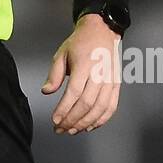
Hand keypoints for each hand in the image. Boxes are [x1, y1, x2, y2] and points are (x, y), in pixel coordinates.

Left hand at [41, 13, 121, 134]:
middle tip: (60, 129)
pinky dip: (101, 120)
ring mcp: (110, 80)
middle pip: (87, 104)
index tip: (55, 120)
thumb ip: (54, 74)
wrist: (101, 32)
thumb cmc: (81, 43)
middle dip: (73, 120)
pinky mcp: (117, 85)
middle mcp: (100, 74)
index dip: (64, 109)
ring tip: (73, 130)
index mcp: (85, 65)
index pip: (74, 93)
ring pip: (100, 108)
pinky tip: (90, 126)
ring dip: (86, 123)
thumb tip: (46, 91)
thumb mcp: (62, 54)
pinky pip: (111, 107)